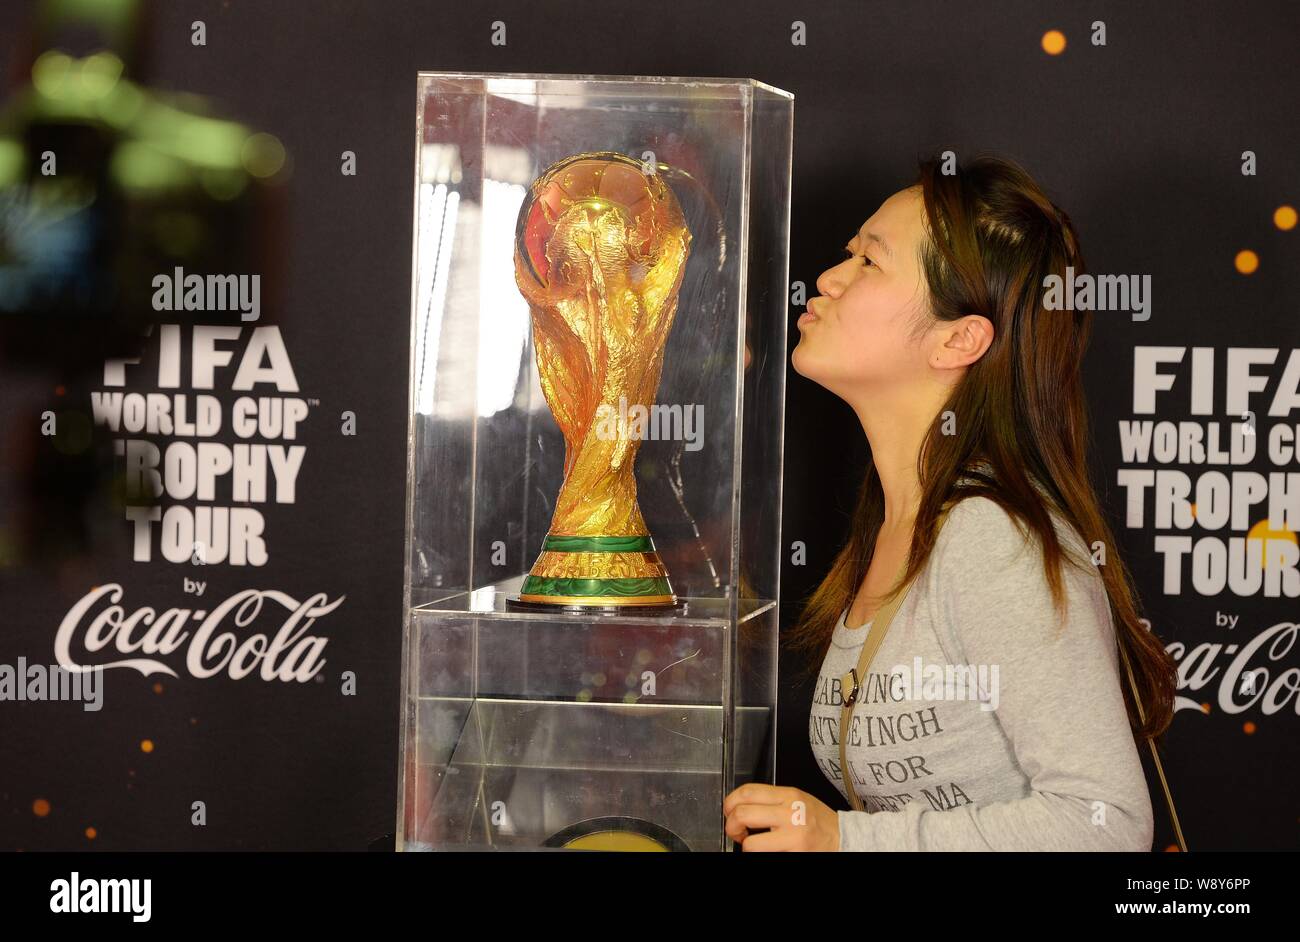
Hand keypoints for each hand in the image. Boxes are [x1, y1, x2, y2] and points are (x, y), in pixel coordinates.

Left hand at [722, 783, 840, 851]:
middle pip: (742, 814)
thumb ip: (772, 799)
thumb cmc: (818, 820)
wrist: (843, 838)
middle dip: (731, 826)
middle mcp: (790, 813)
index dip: (729, 803)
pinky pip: (764, 856)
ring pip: (750, 843)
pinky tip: (767, 851)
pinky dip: (759, 855)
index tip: (729, 811)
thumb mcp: (797, 799)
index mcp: (789, 795)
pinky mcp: (794, 854)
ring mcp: (793, 836)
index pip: (747, 792)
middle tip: (736, 832)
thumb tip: (741, 804)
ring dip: (745, 847)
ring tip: (751, 845)